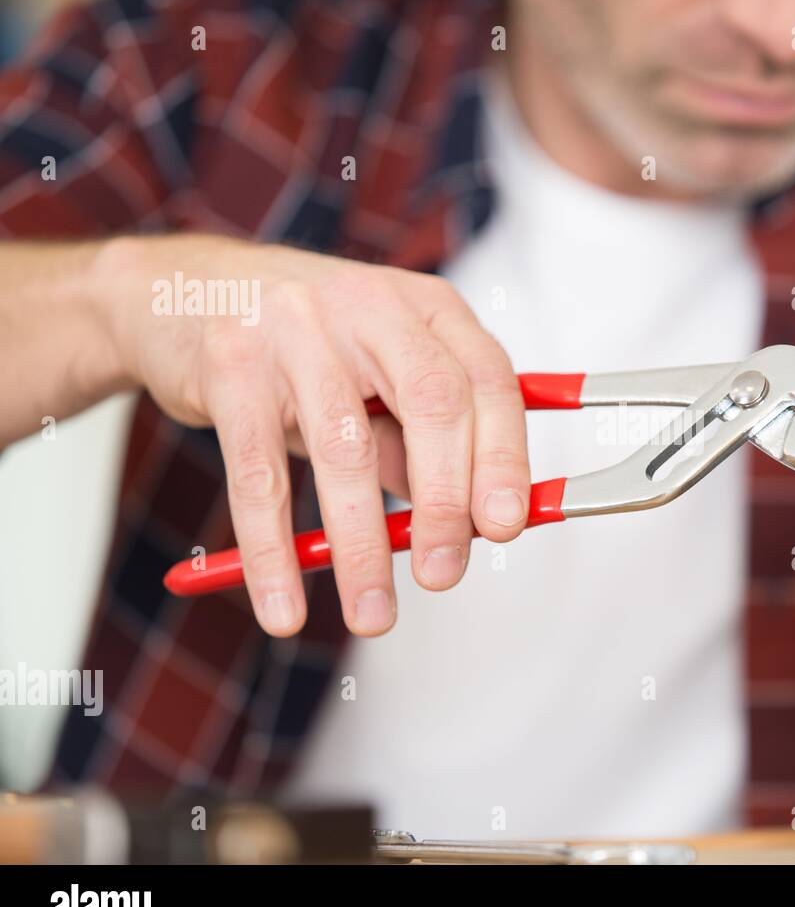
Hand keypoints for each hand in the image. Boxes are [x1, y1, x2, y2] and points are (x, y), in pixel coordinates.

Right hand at [99, 235, 530, 636]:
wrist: (176, 292)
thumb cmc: (302, 344)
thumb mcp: (377, 377)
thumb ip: (421, 440)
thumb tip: (469, 524)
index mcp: (426, 307)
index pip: (487, 380)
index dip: (503, 456)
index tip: (507, 526)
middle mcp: (370, 305)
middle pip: (432, 405)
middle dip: (445, 503)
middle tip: (443, 577)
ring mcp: (296, 328)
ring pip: (345, 450)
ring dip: (362, 546)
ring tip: (372, 615)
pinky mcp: (228, 366)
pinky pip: (259, 475)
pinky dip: (272, 551)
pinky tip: (282, 605)